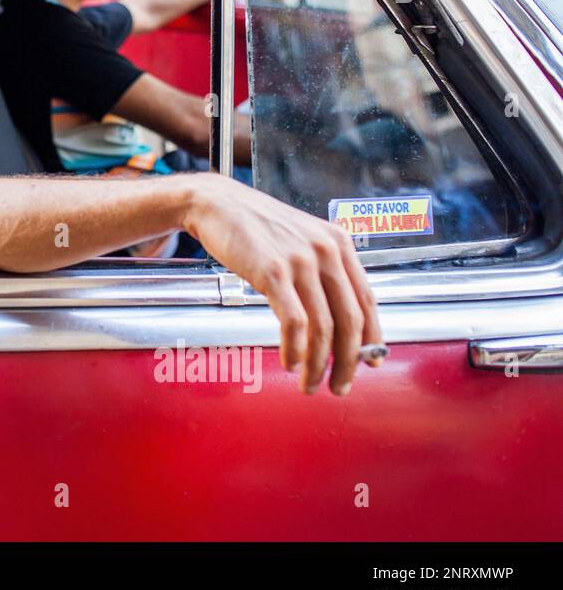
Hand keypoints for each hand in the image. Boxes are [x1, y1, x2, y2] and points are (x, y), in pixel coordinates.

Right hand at [181, 173, 381, 394]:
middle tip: (339, 385)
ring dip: (319, 364)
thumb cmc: (255, 225)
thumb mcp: (301, 240)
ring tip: (310, 383)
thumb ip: (321, 272)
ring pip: (323, 327)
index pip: (368, 301)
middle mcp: (326, 251)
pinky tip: (290, 362)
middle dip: (348, 362)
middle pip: (350, 320)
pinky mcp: (273, 271)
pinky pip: (294, 322)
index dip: (371, 339)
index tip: (369, 364)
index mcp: (340, 244)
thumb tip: (334, 319)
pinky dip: (295, 349)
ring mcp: (300, 261)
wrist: (218, 203)